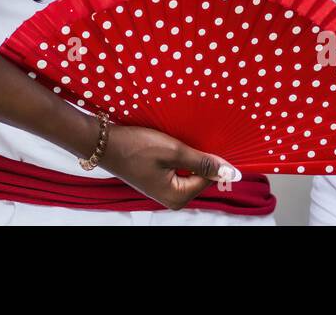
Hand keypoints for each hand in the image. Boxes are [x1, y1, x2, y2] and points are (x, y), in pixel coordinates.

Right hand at [99, 124, 240, 209]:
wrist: (103, 143)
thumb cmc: (136, 147)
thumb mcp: (173, 151)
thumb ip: (203, 162)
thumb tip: (231, 172)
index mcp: (177, 197)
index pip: (209, 178)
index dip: (212, 158)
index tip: (209, 138)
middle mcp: (172, 198)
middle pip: (200, 176)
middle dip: (199, 157)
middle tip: (188, 137)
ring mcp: (164, 190)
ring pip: (189, 171)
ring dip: (189, 155)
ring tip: (178, 139)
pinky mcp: (157, 180)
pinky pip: (178, 169)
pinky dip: (180, 156)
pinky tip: (172, 142)